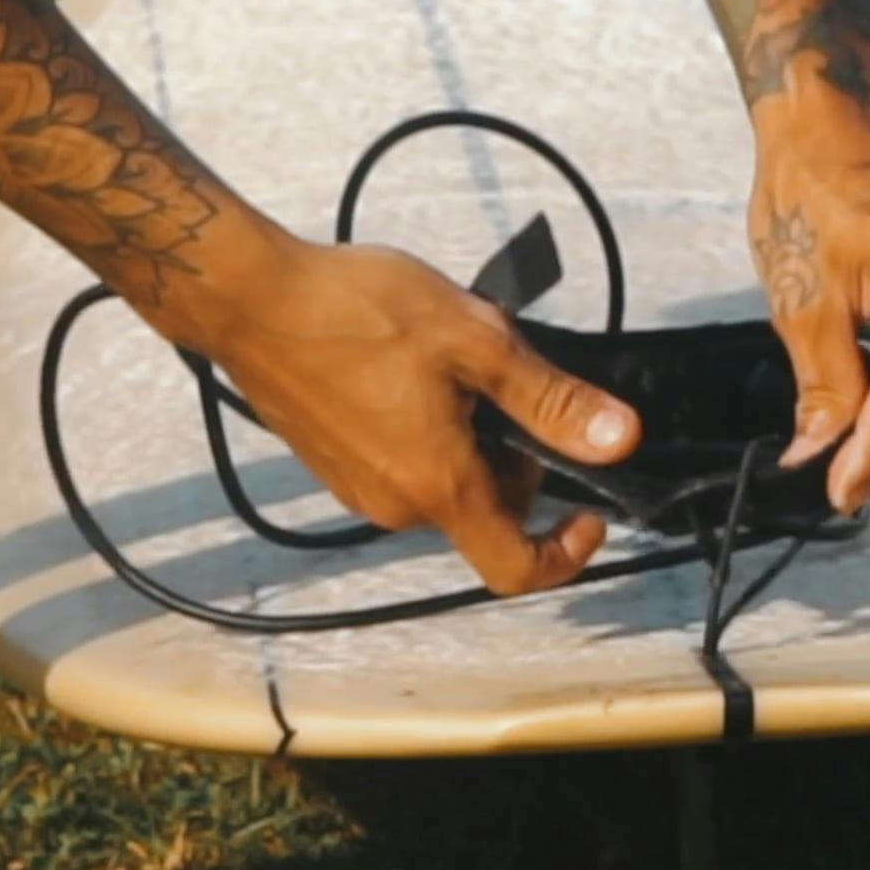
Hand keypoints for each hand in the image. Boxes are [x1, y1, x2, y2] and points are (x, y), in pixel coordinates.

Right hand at [185, 236, 643, 593]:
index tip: (589, 514)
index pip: (515, 569)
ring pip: (446, 482)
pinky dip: (428, 429)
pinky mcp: (335, 465)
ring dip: (469, 434)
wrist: (250, 299)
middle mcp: (396, 506)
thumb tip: (619, 440)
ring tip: (448, 360)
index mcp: (438, 487)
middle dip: (514, 455)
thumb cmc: (355, 311)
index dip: (565, 555)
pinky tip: (408, 366)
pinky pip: (405, 464)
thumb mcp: (475, 342)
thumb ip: (550, 401)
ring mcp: (360, 488)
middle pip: (487, 511)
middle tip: (503, 376)